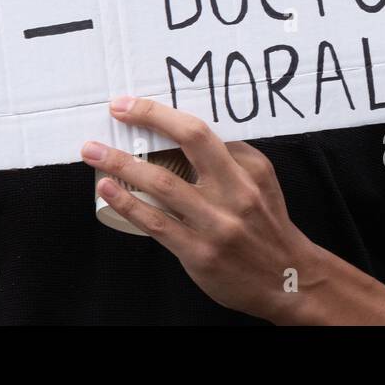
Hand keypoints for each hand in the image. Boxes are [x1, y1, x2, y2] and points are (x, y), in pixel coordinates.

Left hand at [81, 95, 323, 323]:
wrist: (290, 280)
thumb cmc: (267, 225)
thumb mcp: (262, 182)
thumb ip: (231, 158)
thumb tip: (184, 134)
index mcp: (249, 168)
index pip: (202, 130)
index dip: (161, 113)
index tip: (131, 104)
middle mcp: (236, 191)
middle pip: (190, 141)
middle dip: (148, 119)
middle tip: (115, 110)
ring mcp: (217, 223)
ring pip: (164, 184)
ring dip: (122, 164)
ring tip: (94, 152)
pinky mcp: (200, 252)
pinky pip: (157, 224)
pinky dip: (128, 204)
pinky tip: (107, 190)